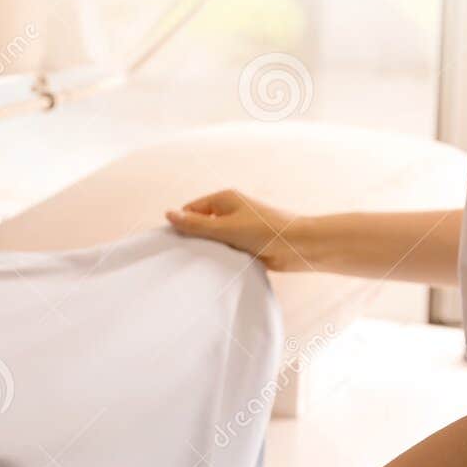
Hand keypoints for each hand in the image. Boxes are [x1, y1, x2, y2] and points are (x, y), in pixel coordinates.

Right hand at [165, 189, 308, 271]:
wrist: (298, 246)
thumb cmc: (264, 231)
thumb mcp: (226, 228)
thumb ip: (197, 224)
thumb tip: (168, 214)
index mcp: (224, 199)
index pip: (191, 210)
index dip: (182, 225)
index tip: (175, 244)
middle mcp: (230, 210)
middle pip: (202, 224)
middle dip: (195, 239)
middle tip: (186, 257)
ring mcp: (239, 227)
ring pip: (214, 239)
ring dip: (210, 250)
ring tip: (202, 264)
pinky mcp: (246, 243)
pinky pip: (226, 249)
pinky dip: (222, 257)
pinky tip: (216, 268)